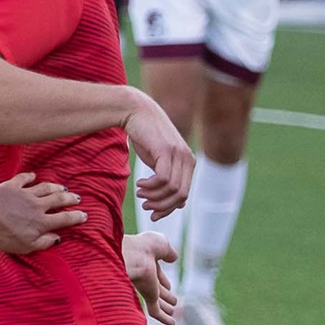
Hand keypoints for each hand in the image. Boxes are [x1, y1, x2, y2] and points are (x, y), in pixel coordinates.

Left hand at [0, 172, 86, 255]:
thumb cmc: (3, 235)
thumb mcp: (25, 247)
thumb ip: (43, 243)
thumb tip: (57, 238)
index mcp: (42, 222)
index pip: (64, 219)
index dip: (76, 217)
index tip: (85, 215)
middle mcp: (37, 205)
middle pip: (58, 200)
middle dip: (69, 199)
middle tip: (77, 198)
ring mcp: (25, 194)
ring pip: (45, 188)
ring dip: (55, 186)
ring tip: (63, 187)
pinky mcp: (12, 186)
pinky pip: (23, 179)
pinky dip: (30, 176)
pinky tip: (33, 175)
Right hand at [124, 90, 193, 218]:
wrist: (136, 111)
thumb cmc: (146, 136)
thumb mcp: (159, 160)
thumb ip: (168, 178)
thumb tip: (179, 204)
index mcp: (189, 163)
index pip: (184, 196)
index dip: (168, 209)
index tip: (152, 213)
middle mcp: (188, 159)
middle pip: (180, 195)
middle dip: (162, 206)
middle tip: (145, 205)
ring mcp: (179, 154)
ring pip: (172, 189)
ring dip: (153, 196)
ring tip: (140, 193)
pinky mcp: (166, 150)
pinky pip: (163, 179)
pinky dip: (150, 186)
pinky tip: (139, 183)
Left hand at [124, 232, 178, 324]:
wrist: (131, 254)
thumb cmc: (143, 245)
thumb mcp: (160, 243)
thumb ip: (167, 251)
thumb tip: (173, 257)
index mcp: (145, 262)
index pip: (155, 274)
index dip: (162, 280)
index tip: (168, 286)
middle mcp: (144, 276)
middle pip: (155, 288)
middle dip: (164, 295)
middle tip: (173, 301)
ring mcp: (145, 287)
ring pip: (156, 301)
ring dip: (165, 308)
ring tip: (172, 312)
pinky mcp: (147, 297)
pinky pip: (156, 311)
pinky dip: (164, 319)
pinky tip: (172, 324)